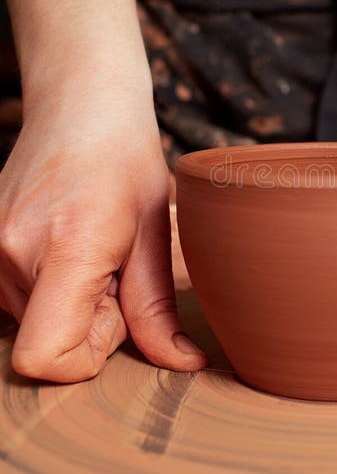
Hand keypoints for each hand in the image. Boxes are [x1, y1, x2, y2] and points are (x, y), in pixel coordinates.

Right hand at [0, 84, 205, 381]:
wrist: (81, 108)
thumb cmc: (126, 163)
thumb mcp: (155, 235)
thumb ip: (158, 310)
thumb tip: (182, 365)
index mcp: (66, 248)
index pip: (45, 357)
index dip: (86, 356)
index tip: (116, 316)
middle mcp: (10, 252)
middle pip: (44, 341)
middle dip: (88, 321)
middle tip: (113, 268)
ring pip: (29, 321)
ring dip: (68, 303)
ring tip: (92, 251)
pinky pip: (13, 297)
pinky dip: (45, 288)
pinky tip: (67, 248)